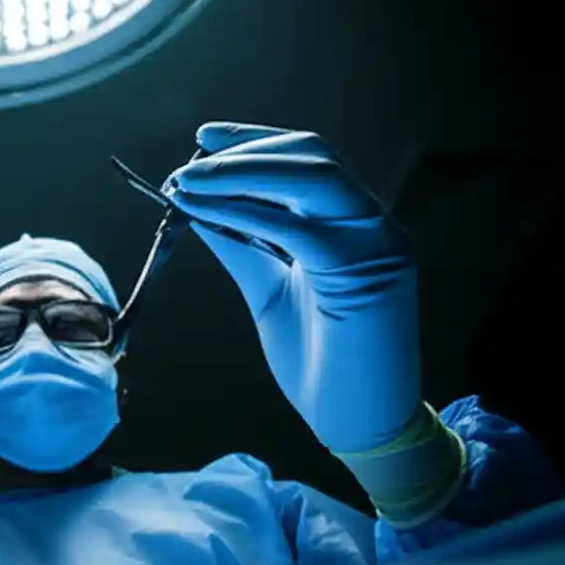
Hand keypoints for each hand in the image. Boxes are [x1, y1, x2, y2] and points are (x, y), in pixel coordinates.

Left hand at [164, 123, 420, 452]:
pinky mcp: (371, 272)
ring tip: (187, 183)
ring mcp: (378, 243)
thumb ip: (242, 244)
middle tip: (186, 165)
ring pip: (313, 174)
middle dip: (243, 152)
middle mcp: (373, 224)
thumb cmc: (321, 365)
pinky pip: (300, 226)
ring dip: (241, 172)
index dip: (254, 141)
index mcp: (352, 225)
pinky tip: (204, 212)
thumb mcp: (270, 291)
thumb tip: (196, 204)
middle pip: (312, 154)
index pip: (309, 157)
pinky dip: (244, 211)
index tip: (203, 137)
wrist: (361, 427)